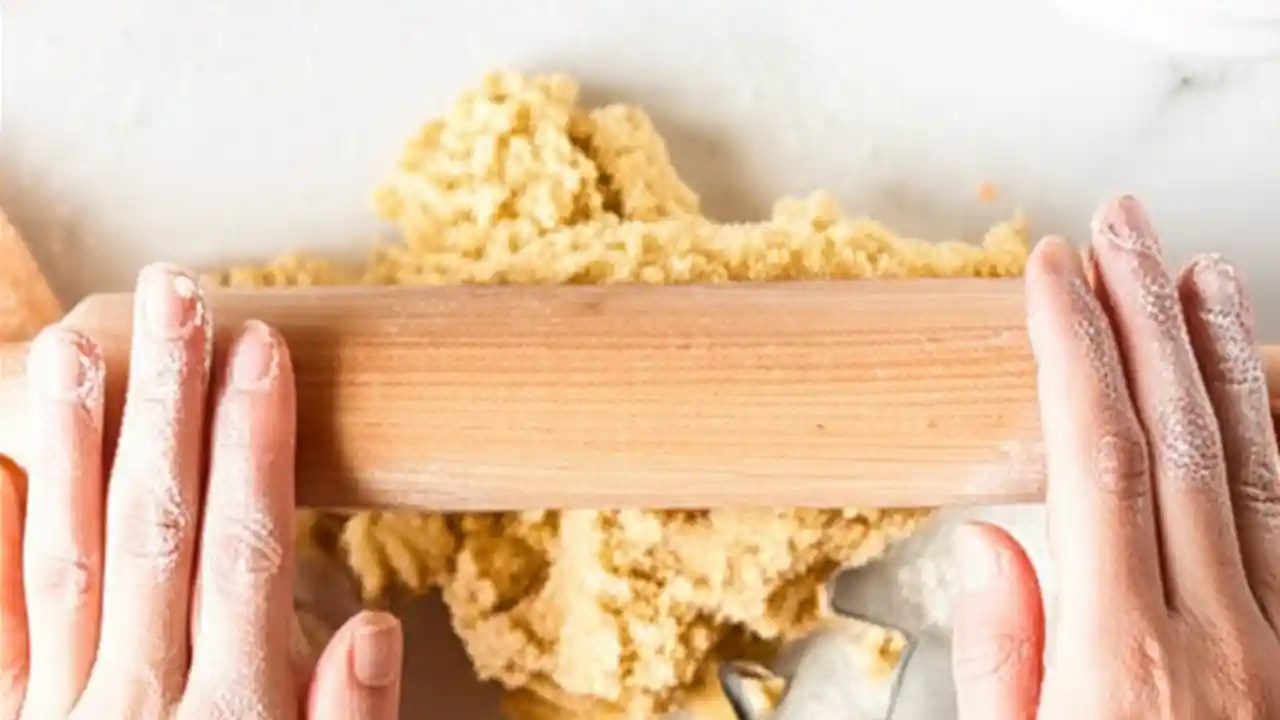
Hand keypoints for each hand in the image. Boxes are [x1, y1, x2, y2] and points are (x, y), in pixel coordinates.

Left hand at [0, 264, 403, 718]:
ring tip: (90, 349)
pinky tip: (0, 463)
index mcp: (231, 718)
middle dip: (173, 405)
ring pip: (67, 559)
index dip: (255, 442)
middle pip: (157, 527)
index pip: (244, 548)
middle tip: (179, 298)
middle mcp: (139, 702)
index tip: (259, 350)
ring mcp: (63, 717)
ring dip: (84, 447)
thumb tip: (373, 626)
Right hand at [951, 196, 1279, 716]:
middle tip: (1118, 228)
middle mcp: (1222, 634)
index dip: (1069, 347)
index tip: (1045, 273)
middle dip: (1142, 313)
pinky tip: (1262, 394)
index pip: (1091, 455)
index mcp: (1124, 661)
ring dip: (1222, 357)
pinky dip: (1276, 439)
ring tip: (1199, 273)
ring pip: (1255, 463)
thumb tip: (991, 538)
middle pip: (1176, 434)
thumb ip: (1002, 659)